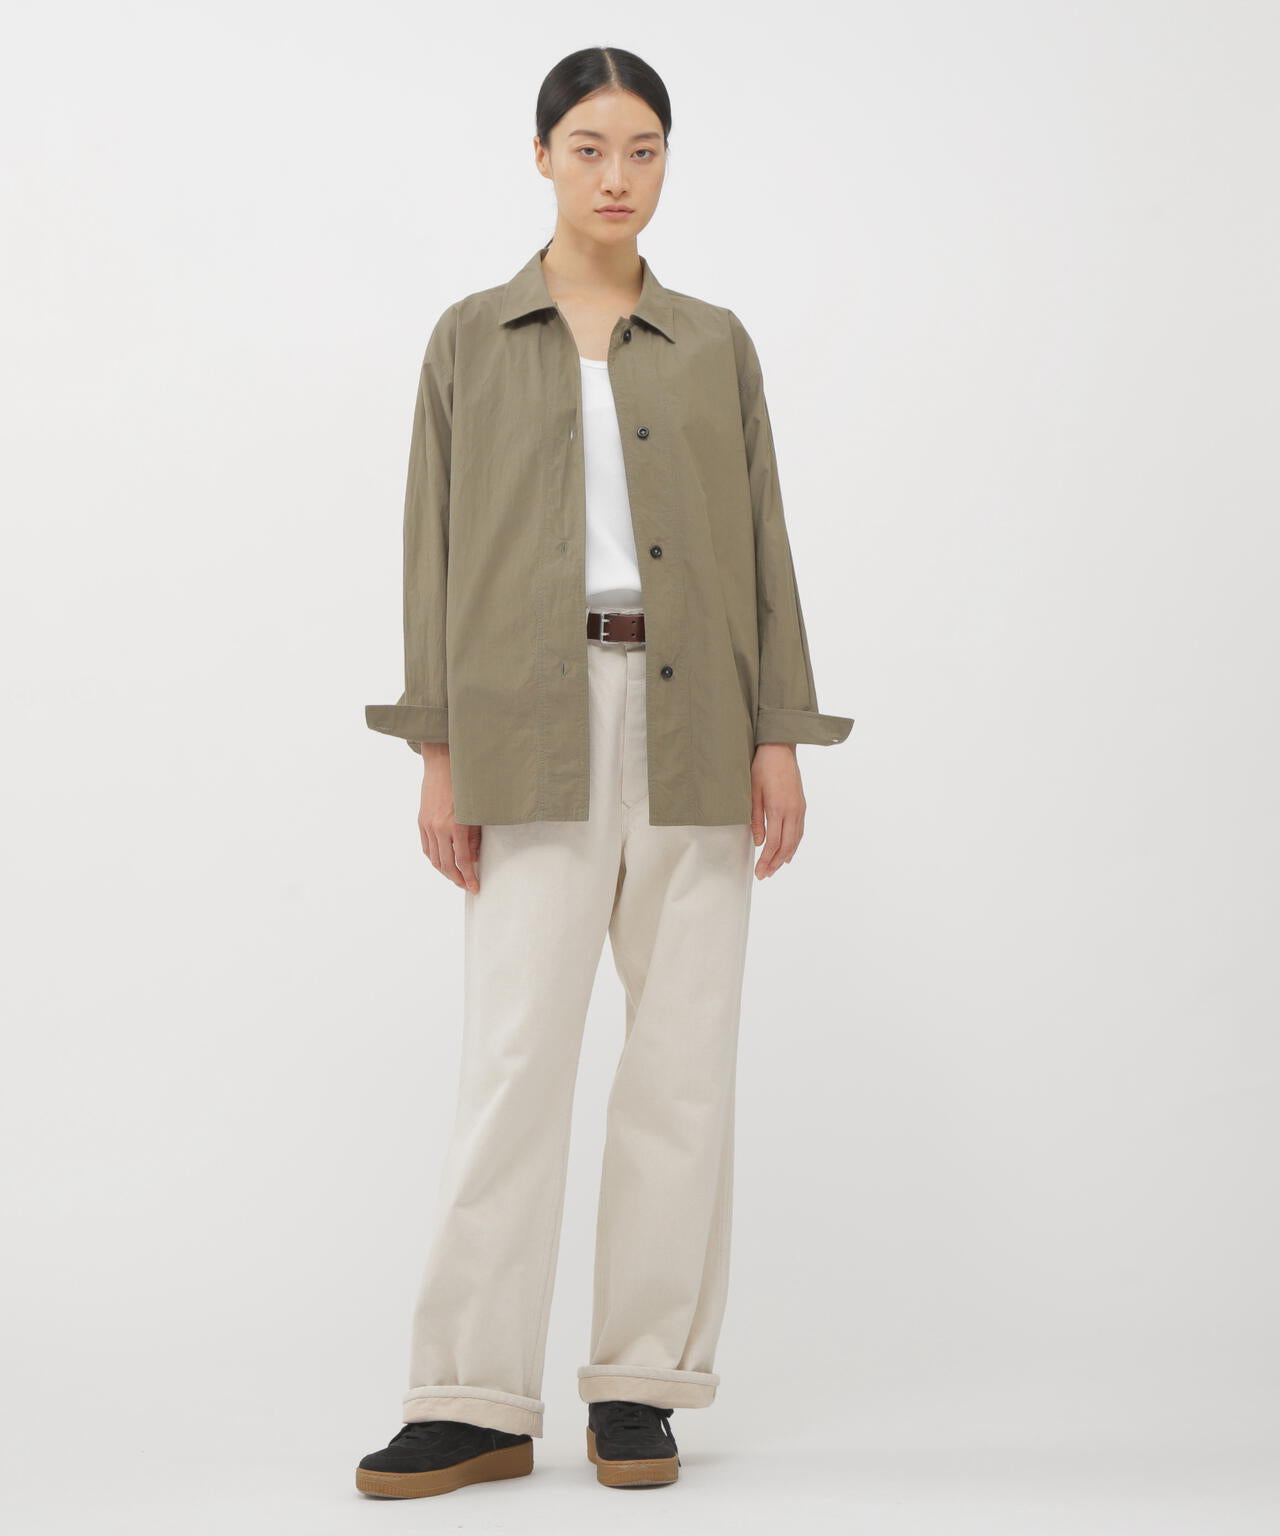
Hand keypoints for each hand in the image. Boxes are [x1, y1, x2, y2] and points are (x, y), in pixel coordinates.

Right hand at [417, 743, 481, 891]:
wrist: (443, 763)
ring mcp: (428, 825)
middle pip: (446, 864)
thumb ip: (475, 836)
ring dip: (444, 871)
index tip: (475, 887)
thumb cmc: (464, 783)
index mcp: (456, 826)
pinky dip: (434, 858)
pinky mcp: (421, 821)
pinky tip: (442, 862)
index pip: (463, 861)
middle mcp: (439, 828)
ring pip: (434, 858)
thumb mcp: (476, 811)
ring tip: (455, 876)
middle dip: (457, 879)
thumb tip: (474, 856)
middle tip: (466, 885)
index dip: (469, 877)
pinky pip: (426, 847)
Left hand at [750, 743, 805, 877]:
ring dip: (786, 856)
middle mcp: (792, 811)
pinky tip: (789, 852)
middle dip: (776, 863)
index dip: (766, 860)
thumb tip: (758, 842)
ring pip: (796, 840)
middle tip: (765, 875)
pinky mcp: (802, 805)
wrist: (780, 749)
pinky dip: (794, 844)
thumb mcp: (752, 792)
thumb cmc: (763, 767)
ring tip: (775, 868)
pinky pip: (800, 830)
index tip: (759, 872)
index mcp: (778, 808)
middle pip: (786, 846)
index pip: (773, 843)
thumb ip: (755, 818)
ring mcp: (799, 808)